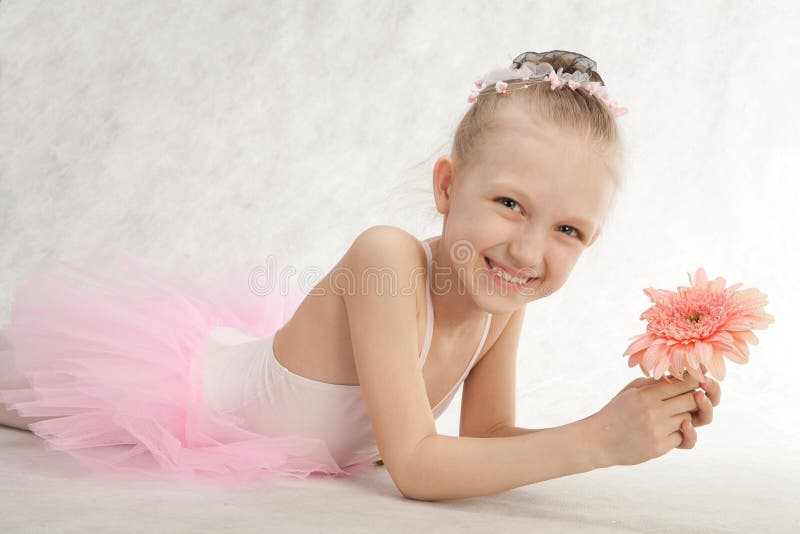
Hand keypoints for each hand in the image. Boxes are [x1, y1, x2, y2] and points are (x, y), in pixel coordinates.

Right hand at [588, 372, 714, 467]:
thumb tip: (680, 377)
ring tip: (677, 413)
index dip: (696, 378)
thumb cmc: (616, 412)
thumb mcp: (630, 391)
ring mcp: (657, 430)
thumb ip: (653, 384)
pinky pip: (683, 438)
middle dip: (697, 397)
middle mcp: (653, 412)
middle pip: (692, 400)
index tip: (703, 375)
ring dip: (687, 416)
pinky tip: (673, 429)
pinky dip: (681, 433)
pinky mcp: (658, 447)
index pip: (682, 383)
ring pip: (690, 419)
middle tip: (697, 394)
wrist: (598, 440)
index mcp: (645, 395)